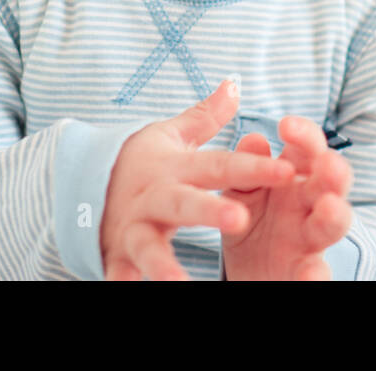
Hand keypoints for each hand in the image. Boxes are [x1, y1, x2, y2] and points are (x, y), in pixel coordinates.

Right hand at [101, 80, 297, 280]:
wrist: (87, 183)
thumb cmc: (142, 163)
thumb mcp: (171, 136)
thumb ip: (205, 116)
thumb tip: (234, 83)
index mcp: (176, 168)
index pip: (219, 166)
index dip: (253, 167)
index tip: (288, 171)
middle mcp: (156, 197)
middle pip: (184, 203)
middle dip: (209, 211)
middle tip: (240, 219)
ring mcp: (135, 226)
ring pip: (149, 245)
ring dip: (163, 265)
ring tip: (180, 285)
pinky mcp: (118, 253)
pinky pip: (120, 272)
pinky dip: (124, 282)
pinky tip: (129, 293)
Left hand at [220, 114, 353, 279]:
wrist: (244, 269)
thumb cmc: (247, 217)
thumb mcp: (240, 191)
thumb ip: (245, 168)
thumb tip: (254, 138)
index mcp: (293, 175)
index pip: (307, 147)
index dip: (303, 134)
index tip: (285, 125)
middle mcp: (309, 203)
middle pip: (332, 181)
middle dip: (334, 171)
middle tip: (327, 163)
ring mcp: (311, 238)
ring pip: (334, 224)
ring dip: (336, 215)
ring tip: (329, 207)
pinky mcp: (306, 272)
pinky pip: (317, 273)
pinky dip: (316, 275)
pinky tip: (311, 274)